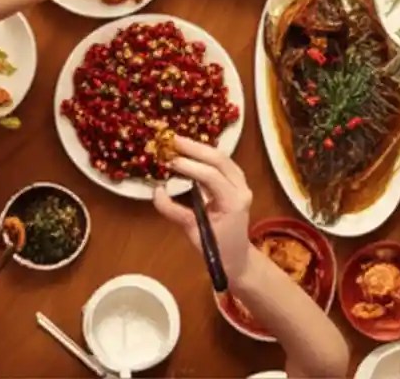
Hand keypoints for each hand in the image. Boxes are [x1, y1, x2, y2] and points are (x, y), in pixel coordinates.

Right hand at [152, 137, 252, 285]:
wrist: (237, 258)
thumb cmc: (216, 248)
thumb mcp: (193, 232)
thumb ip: (174, 211)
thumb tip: (157, 191)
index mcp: (234, 202)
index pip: (213, 177)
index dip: (191, 167)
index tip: (171, 161)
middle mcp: (242, 189)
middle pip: (221, 161)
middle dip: (196, 149)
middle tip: (173, 140)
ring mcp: (242, 185)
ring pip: (223, 159)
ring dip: (201, 148)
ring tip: (179, 142)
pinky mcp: (237, 183)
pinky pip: (223, 164)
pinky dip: (207, 156)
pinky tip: (192, 150)